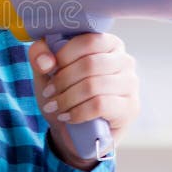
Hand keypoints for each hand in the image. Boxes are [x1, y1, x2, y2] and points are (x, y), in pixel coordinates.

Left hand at [28, 33, 138, 169]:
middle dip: (63, 80)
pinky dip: (78, 112)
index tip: (48, 69)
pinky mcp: (130, 107)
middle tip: (48, 92)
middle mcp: (124, 60)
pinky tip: (67, 117)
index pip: (88, 40)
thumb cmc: (65, 93)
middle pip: (90, 64)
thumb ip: (40, 56)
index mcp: (107, 43)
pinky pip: (100, 105)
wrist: (76, 131)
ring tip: (54, 106)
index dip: (64, 55)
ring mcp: (130, 84)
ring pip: (94, 86)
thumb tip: (45, 60)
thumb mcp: (46, 71)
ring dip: (67, 98)